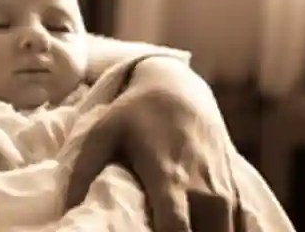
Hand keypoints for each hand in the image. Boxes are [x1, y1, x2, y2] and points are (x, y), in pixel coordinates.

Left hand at [64, 60, 249, 231]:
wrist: (179, 88)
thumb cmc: (136, 112)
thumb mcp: (103, 132)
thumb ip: (84, 170)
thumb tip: (68, 207)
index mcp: (169, 179)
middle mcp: (203, 188)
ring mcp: (223, 189)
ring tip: (175, 231)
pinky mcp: (234, 188)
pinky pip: (236, 225)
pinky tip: (200, 229)